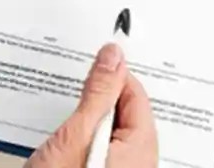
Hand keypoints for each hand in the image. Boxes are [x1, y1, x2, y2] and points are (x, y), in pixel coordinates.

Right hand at [27, 44, 158, 167]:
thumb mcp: (77, 134)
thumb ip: (97, 94)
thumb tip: (112, 57)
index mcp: (142, 148)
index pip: (136, 94)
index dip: (114, 73)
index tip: (97, 62)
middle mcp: (141, 162)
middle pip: (128, 112)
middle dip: (103, 98)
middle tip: (79, 94)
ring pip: (115, 131)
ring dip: (94, 120)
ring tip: (71, 126)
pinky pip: (107, 148)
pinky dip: (91, 138)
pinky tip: (71, 144)